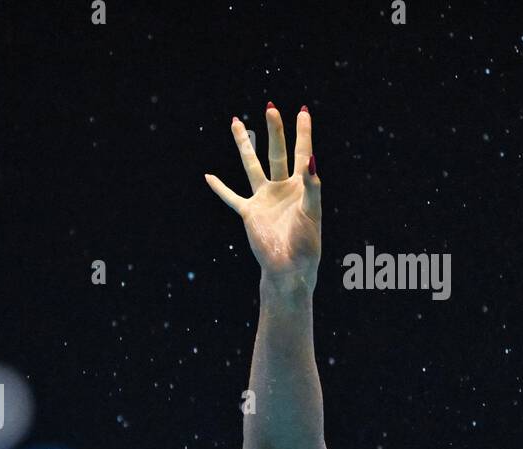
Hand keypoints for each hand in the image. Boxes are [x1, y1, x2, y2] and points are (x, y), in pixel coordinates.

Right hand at [205, 104, 321, 286]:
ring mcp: (264, 198)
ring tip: (237, 123)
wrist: (289, 267)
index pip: (303, 152)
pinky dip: (220, 188)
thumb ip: (312, 185)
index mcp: (302, 186)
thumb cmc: (306, 242)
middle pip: (277, 152)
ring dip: (244, 146)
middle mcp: (282, 188)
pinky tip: (209, 176)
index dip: (303, 132)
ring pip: (251, 166)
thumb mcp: (312, 211)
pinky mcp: (249, 213)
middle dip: (274, 130)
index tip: (302, 111)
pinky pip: (232, 197)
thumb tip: (313, 158)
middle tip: (270, 108)